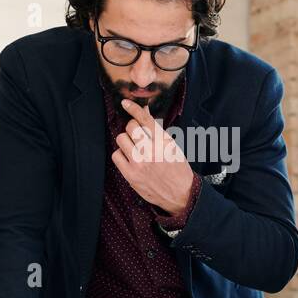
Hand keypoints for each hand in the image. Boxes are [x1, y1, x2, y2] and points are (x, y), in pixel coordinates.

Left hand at [112, 98, 195, 214]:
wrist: (181, 194)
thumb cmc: (177, 168)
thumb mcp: (172, 146)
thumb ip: (157, 130)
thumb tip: (143, 112)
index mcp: (164, 142)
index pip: (145, 119)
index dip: (134, 108)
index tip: (125, 103)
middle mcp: (151, 151)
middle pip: (131, 127)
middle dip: (133, 128)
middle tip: (138, 136)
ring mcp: (139, 163)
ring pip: (121, 139)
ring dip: (126, 141)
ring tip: (134, 148)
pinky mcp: (131, 175)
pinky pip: (116, 155)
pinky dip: (121, 154)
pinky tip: (129, 158)